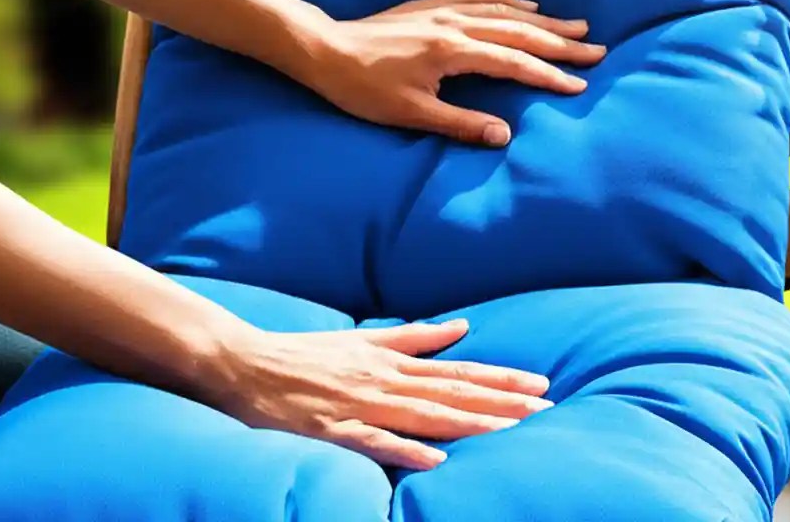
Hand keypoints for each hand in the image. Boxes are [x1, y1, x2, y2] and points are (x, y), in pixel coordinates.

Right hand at [204, 318, 550, 469]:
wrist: (244, 363)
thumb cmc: (305, 355)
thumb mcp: (365, 340)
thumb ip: (415, 337)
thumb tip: (462, 327)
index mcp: (393, 363)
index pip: (460, 371)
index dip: (503, 379)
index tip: (542, 385)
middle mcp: (385, 381)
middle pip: (454, 394)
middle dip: (502, 403)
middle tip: (546, 409)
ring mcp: (360, 405)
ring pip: (424, 416)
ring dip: (470, 424)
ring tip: (511, 431)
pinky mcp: (333, 429)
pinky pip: (374, 442)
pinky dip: (405, 451)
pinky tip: (435, 462)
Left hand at [299, 0, 605, 146]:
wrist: (323, 51)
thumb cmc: (363, 88)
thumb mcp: (411, 114)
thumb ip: (460, 125)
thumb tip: (505, 136)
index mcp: (453, 52)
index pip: (514, 63)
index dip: (549, 75)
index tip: (580, 85)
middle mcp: (454, 25)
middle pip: (519, 31)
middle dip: (559, 43)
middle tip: (596, 49)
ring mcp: (442, 11)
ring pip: (504, 10)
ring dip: (542, 19)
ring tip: (574, 25)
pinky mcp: (430, 7)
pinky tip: (523, 3)